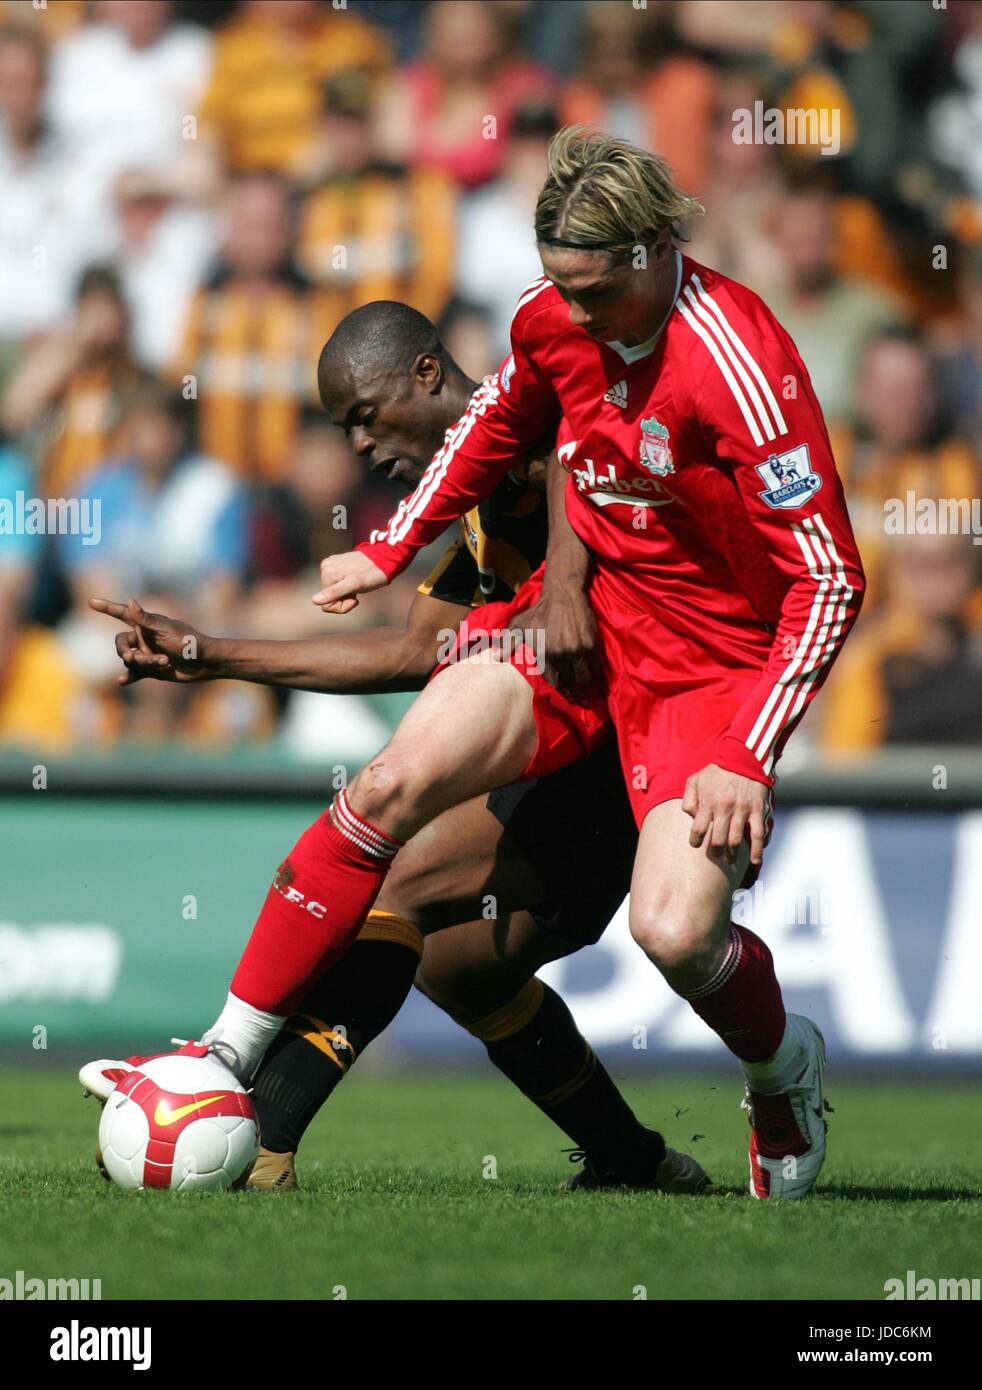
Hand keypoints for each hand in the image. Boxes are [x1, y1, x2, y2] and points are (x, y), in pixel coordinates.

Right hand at [88, 597, 209, 683]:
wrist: (205, 662)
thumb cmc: (189, 641)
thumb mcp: (166, 629)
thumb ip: (146, 619)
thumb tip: (131, 601)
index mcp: (146, 624)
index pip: (122, 613)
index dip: (107, 607)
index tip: (91, 602)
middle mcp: (143, 638)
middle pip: (120, 643)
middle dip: (124, 651)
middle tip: (132, 657)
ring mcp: (146, 654)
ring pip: (130, 660)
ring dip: (143, 663)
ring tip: (162, 663)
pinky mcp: (151, 670)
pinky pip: (134, 674)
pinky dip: (128, 677)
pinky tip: (122, 681)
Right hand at [312, 551, 387, 613]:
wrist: (384, 558)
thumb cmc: (372, 574)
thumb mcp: (355, 585)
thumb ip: (335, 592)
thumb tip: (314, 601)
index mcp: (327, 573)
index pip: (325, 604)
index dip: (341, 606)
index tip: (355, 599)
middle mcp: (325, 567)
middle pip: (327, 597)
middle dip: (343, 599)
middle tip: (356, 592)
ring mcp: (330, 565)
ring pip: (332, 591)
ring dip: (345, 593)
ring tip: (356, 585)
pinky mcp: (336, 564)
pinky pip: (336, 583)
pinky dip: (345, 586)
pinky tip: (355, 580)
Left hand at [513, 579, 598, 696]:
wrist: (562, 594)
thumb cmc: (539, 610)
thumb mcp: (519, 625)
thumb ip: (509, 642)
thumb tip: (497, 657)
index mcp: (544, 655)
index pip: (554, 681)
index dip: (562, 691)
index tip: (568, 698)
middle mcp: (560, 655)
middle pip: (571, 682)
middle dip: (577, 694)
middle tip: (582, 702)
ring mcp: (577, 651)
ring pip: (584, 677)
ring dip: (587, 685)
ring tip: (590, 691)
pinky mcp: (591, 644)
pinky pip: (597, 666)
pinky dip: (598, 674)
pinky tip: (599, 679)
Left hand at [682, 763, 768, 865]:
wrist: (743, 758)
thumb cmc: (717, 771)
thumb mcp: (695, 779)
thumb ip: (688, 799)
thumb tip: (690, 816)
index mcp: (708, 802)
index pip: (698, 829)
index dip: (695, 840)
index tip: (695, 844)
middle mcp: (724, 809)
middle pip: (717, 839)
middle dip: (714, 851)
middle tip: (714, 854)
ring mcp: (742, 811)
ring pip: (736, 840)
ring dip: (732, 853)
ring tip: (730, 859)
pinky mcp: (757, 811)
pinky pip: (758, 834)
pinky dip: (757, 850)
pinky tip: (755, 861)